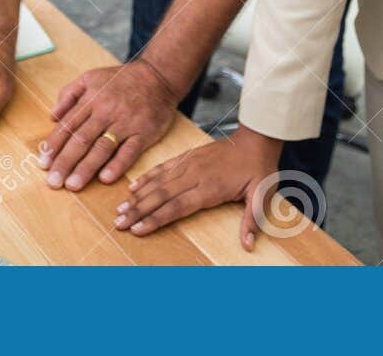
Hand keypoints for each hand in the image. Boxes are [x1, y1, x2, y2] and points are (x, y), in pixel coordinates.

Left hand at [38, 61, 177, 190]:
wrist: (157, 76)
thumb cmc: (121, 79)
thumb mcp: (91, 77)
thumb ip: (69, 94)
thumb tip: (52, 116)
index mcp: (91, 100)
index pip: (68, 125)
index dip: (54, 145)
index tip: (43, 163)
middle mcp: (106, 112)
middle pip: (82, 139)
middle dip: (65, 162)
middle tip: (53, 182)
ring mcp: (126, 123)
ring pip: (102, 147)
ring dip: (86, 168)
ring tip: (73, 185)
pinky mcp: (143, 133)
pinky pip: (129, 151)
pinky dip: (117, 165)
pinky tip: (105, 178)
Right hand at [116, 128, 282, 248]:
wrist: (257, 137)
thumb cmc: (260, 167)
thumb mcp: (263, 194)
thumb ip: (253, 220)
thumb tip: (247, 245)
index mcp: (210, 187)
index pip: (177, 206)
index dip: (155, 219)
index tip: (138, 229)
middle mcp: (195, 175)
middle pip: (161, 195)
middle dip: (138, 211)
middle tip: (118, 223)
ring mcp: (189, 163)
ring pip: (158, 182)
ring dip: (137, 196)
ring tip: (119, 209)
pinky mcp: (188, 156)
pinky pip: (163, 167)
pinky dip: (147, 177)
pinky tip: (133, 186)